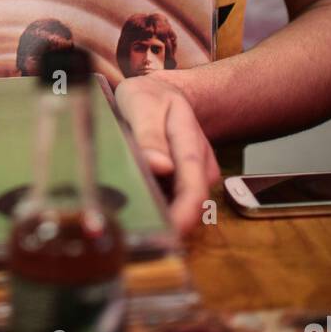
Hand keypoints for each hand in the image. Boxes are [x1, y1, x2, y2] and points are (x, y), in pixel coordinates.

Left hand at [113, 73, 220, 236]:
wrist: (160, 93)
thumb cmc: (150, 97)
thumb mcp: (142, 104)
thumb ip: (149, 134)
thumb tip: (160, 167)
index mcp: (190, 142)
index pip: (194, 185)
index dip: (184, 215)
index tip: (167, 234)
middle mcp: (200, 164)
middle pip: (190, 205)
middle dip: (168, 225)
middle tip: (137, 239)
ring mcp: (194, 176)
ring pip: (181, 206)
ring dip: (161, 218)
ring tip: (130, 225)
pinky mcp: (182, 184)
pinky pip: (172, 202)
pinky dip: (157, 210)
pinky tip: (136, 212)